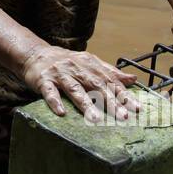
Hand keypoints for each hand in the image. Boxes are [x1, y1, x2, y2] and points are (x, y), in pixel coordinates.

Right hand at [21, 44, 141, 121]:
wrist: (36, 54)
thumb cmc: (66, 62)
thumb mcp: (89, 63)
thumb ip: (110, 72)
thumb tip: (133, 79)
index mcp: (90, 64)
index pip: (110, 80)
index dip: (123, 94)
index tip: (136, 108)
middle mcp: (77, 68)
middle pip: (96, 85)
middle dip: (110, 101)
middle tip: (122, 116)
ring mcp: (60, 74)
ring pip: (74, 89)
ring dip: (85, 104)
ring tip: (95, 119)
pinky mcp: (44, 81)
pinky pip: (49, 92)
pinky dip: (55, 102)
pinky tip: (61, 112)